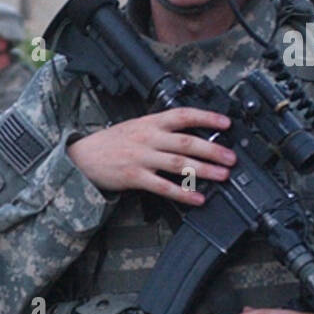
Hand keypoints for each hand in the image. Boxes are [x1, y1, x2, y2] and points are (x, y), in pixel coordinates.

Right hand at [67, 108, 236, 206]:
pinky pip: (163, 186)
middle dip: (213, 149)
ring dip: (203, 170)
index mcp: (150, 122)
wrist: (82, 156)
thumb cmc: (110, 143)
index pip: (183, 115)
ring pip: (178, 164)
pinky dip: (182, 193)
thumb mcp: (135, 126)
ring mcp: (141, 158)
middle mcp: (148, 138)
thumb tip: (190, 135)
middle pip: (186, 142)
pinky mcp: (134, 177)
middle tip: (231, 158)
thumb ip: (160, 129)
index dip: (207, 117)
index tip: (227, 123)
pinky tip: (197, 198)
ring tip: (222, 176)